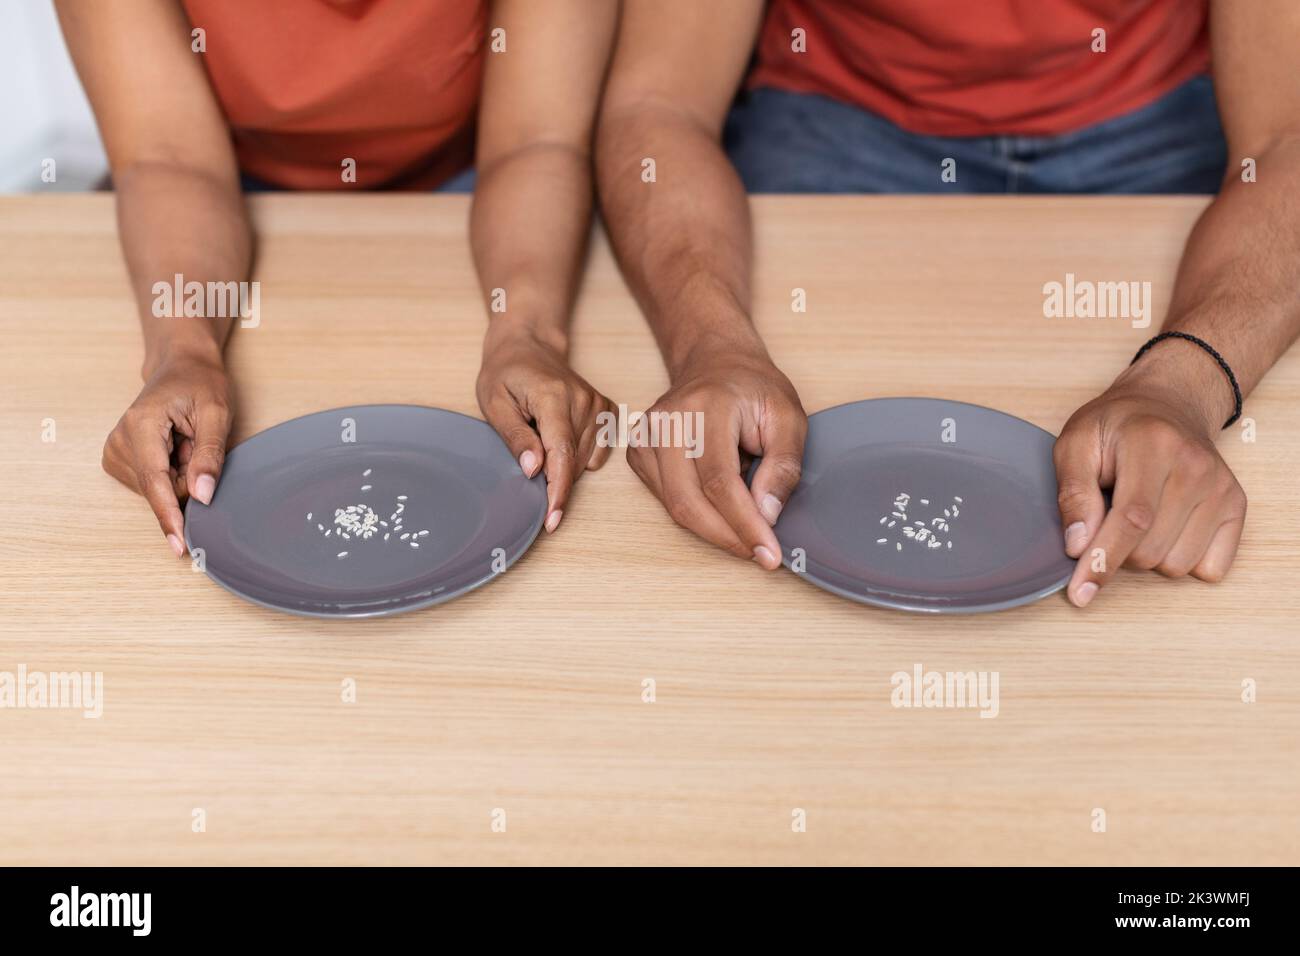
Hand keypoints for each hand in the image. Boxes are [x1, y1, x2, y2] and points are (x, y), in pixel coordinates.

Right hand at [102, 354, 233, 556]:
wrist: (182, 366)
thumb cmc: (201, 383)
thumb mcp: (217, 413)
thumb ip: (209, 456)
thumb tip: (201, 496)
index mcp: (140, 425)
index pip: (155, 482)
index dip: (169, 515)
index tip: (179, 545)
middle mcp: (119, 439)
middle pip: (160, 489)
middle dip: (187, 478)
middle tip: (197, 442)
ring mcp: (115, 450)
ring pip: (157, 491)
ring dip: (180, 474)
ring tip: (186, 441)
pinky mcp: (119, 459)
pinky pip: (153, 485)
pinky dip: (172, 474)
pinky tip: (176, 449)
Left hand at [477, 324, 615, 531]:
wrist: (528, 345)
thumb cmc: (506, 373)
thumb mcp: (495, 404)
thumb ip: (516, 438)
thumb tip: (534, 470)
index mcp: (553, 398)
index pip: (562, 454)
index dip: (557, 491)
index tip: (552, 519)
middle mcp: (583, 401)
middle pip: (573, 462)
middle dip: (550, 476)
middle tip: (526, 453)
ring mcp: (597, 405)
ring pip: (585, 461)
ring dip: (561, 464)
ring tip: (539, 435)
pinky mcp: (605, 410)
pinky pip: (597, 452)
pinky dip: (577, 456)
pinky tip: (558, 438)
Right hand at [627, 343, 805, 569]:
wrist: (715, 361)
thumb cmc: (752, 388)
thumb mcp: (789, 418)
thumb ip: (783, 466)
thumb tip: (766, 515)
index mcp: (706, 406)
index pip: (719, 481)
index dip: (743, 524)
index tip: (768, 553)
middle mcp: (667, 421)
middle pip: (688, 501)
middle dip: (726, 537)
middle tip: (759, 554)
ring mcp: (646, 436)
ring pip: (674, 506)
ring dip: (713, 529)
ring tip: (746, 526)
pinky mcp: (638, 451)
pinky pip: (665, 499)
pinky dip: (696, 513)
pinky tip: (720, 506)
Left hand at [1053, 354, 1245, 606]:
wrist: (1166, 403)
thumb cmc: (1116, 426)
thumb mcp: (1076, 444)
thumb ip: (1073, 493)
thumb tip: (1078, 545)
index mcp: (1153, 446)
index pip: (1131, 521)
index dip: (1103, 561)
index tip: (1081, 592)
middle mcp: (1196, 468)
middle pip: (1149, 551)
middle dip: (1118, 549)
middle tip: (1110, 513)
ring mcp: (1221, 488)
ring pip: (1177, 565)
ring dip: (1148, 555)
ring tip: (1139, 515)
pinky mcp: (1236, 506)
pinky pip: (1209, 566)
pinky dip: (1182, 558)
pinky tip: (1168, 527)